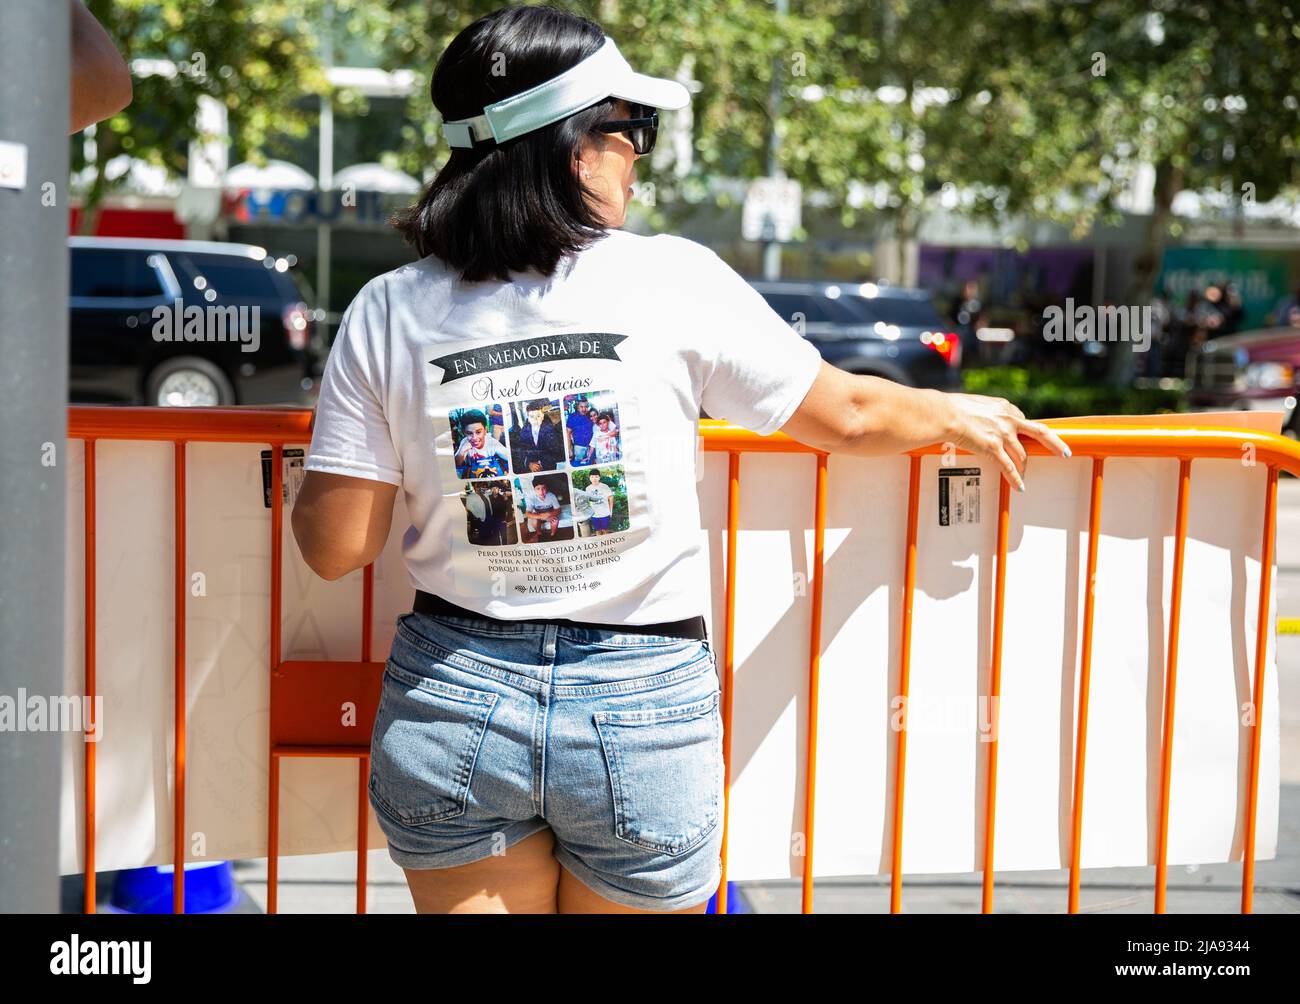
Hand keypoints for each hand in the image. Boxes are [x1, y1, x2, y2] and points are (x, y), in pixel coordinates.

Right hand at [941, 393, 1071, 491]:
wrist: (944, 414)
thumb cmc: (951, 408)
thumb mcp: (974, 404)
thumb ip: (983, 413)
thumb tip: (976, 418)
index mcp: (1004, 407)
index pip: (1022, 421)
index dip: (1025, 432)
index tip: (1027, 437)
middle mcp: (1008, 420)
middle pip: (1040, 433)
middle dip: (1055, 444)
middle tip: (1064, 452)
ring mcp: (1003, 435)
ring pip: (1022, 454)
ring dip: (1024, 467)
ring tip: (1023, 475)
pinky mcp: (994, 448)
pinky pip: (1008, 467)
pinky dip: (1015, 478)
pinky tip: (1019, 486)